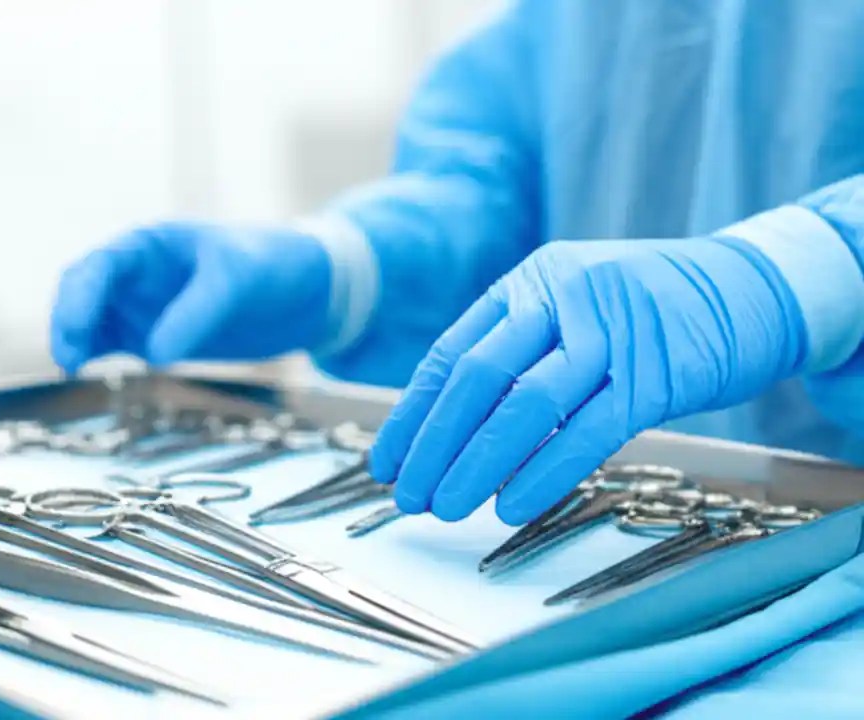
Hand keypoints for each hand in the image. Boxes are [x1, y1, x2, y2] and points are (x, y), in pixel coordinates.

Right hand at [51, 222, 330, 371]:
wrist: (305, 290)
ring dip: (76, 341)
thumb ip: (197, 313)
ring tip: (74, 370)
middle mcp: (136, 273)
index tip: (76, 336)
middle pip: (82, 293)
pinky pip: (109, 344)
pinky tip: (89, 376)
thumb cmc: (272, 265)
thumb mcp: (238, 280)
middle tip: (69, 360)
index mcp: (151, 244)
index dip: (79, 300)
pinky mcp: (150, 335)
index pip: (99, 267)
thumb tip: (155, 353)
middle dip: (68, 322)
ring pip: (89, 320)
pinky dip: (94, 358)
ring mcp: (140, 304)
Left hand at [369, 238, 805, 523]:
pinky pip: (588, 430)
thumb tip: (451, 429)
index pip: (451, 354)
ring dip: (477, 463)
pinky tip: (510, 504)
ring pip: (526, 405)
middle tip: (409, 497)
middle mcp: (560, 297)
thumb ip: (519, 352)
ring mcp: (610, 333)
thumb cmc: (645, 311)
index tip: (387, 464)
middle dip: (435, 444)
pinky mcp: (657, 373)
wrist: (750, 285)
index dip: (413, 415)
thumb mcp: (571, 308)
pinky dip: (544, 471)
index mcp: (529, 283)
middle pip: (477, 378)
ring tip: (446, 508)